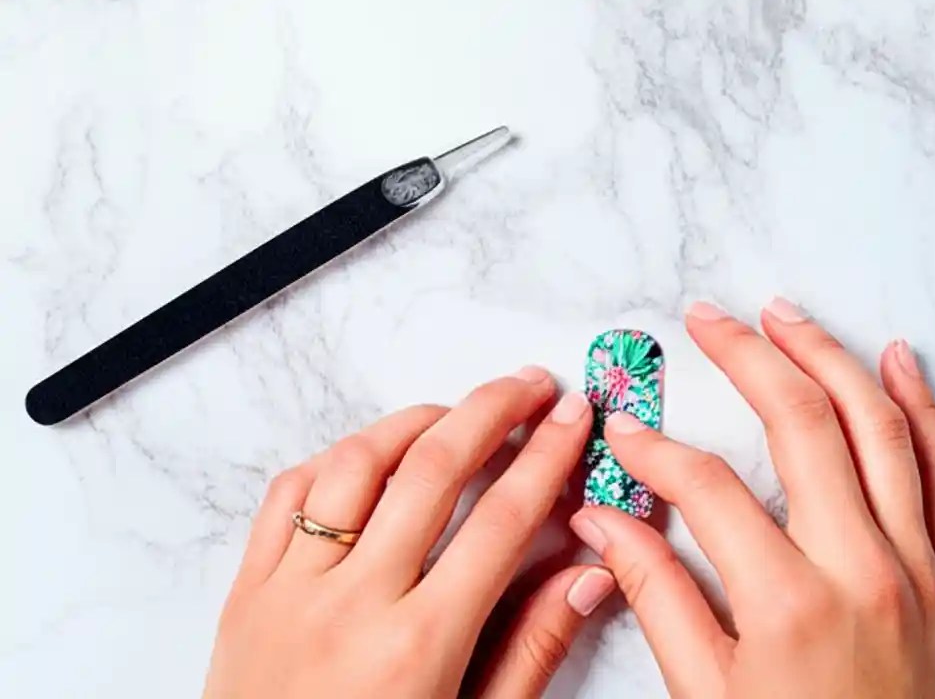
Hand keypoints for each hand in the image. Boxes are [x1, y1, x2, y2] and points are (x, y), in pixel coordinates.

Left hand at [205, 368, 612, 698]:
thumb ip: (531, 649)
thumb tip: (588, 574)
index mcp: (419, 645)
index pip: (502, 521)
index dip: (547, 457)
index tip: (573, 417)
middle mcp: (353, 604)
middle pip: (434, 469)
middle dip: (492, 411)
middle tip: (530, 385)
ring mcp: (292, 590)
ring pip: (357, 465)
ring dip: (416, 422)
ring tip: (458, 411)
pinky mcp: (248, 590)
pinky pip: (288, 495)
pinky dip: (335, 459)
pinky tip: (371, 454)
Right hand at [571, 299, 934, 697]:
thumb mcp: (708, 693)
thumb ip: (656, 597)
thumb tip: (603, 524)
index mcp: (791, 602)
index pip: (708, 489)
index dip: (656, 450)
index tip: (625, 432)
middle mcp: (863, 567)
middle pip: (804, 424)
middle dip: (748, 358)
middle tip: (709, 319)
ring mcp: (916, 564)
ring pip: (879, 427)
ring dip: (831, 358)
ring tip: (787, 314)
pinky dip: (921, 407)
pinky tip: (896, 362)